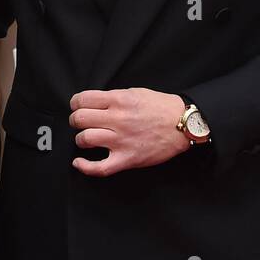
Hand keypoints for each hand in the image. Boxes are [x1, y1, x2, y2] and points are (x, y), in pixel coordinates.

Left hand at [68, 87, 189, 176]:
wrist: (183, 125)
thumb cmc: (162, 108)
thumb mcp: (136, 92)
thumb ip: (114, 97)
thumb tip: (94, 103)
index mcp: (119, 100)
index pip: (83, 99)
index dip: (76, 103)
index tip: (77, 106)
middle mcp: (118, 119)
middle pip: (80, 119)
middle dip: (76, 120)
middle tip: (81, 122)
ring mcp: (122, 140)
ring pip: (85, 139)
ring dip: (81, 139)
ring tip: (86, 139)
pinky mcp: (127, 159)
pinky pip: (100, 167)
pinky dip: (85, 166)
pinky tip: (79, 162)